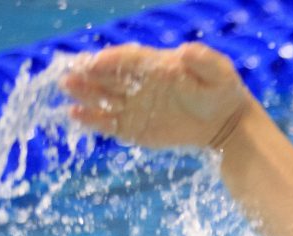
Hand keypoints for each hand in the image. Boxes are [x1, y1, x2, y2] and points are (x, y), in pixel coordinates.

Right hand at [60, 42, 252, 150]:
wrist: (225, 123)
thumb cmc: (222, 92)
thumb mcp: (219, 73)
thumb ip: (204, 62)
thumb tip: (185, 52)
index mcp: (154, 65)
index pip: (127, 59)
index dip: (110, 60)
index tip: (95, 62)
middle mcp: (138, 83)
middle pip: (108, 76)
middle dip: (88, 74)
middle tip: (69, 74)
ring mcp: (134, 105)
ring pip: (103, 98)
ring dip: (84, 94)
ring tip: (67, 89)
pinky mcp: (134, 127)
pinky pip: (110, 124)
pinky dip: (93, 121)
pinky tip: (75, 115)